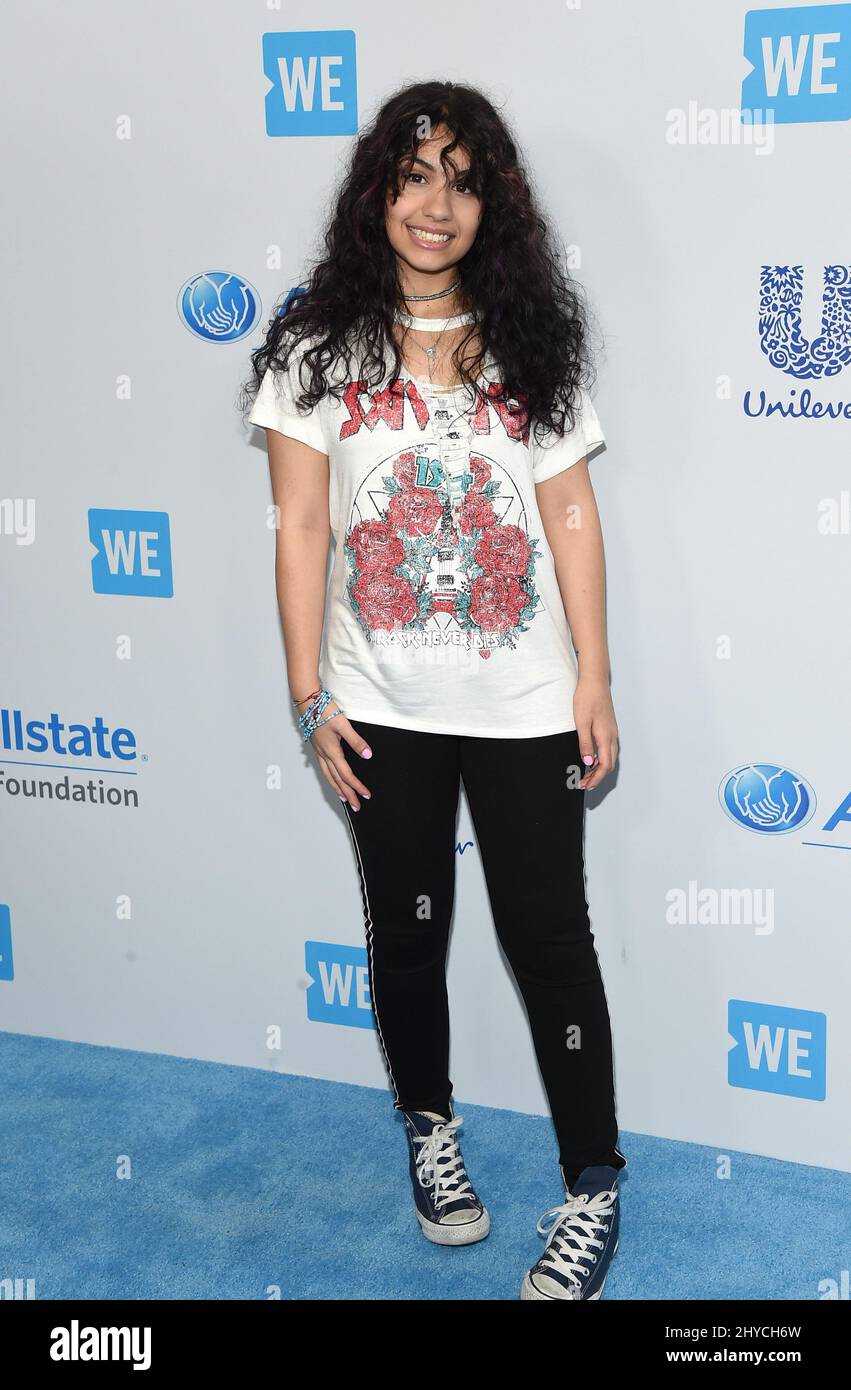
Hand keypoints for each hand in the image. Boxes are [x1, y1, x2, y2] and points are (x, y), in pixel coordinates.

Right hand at [301, 698, 372, 809]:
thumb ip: (355, 741)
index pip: (346, 774)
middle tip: (356, 806)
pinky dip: (329, 778)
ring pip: (328, 776)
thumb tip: (367, 755)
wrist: (308, 702)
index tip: (366, 795)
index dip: (356, 786)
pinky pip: (323, 768)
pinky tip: (332, 779)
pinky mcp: (317, 747)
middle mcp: (324, 754)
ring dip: (337, 789)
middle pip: (336, 780)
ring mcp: (319, 752)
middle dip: (347, 794)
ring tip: (344, 798)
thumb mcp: (343, 724)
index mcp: (332, 751)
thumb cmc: (324, 711)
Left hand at [573, 675, 617, 790]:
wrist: (594, 680)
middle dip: (597, 777)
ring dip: (599, 769)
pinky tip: (590, 758)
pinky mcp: (609, 727)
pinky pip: (607, 749)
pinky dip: (600, 759)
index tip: (584, 785)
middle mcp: (612, 736)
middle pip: (609, 764)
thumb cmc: (587, 698)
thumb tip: (588, 762)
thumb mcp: (581, 722)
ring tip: (585, 774)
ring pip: (609, 757)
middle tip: (583, 784)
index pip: (604, 766)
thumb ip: (585, 743)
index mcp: (605, 737)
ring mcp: (612, 732)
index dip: (595, 779)